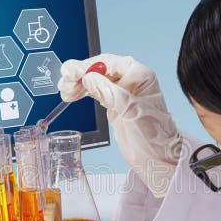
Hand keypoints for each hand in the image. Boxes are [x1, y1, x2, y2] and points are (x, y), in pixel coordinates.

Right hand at [58, 54, 181, 196]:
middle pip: (100, 69)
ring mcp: (121, 91)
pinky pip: (94, 91)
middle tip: (64, 81)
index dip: (89, 66)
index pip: (110, 64)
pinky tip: (71, 94)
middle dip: (80, 74)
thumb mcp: (131, 111)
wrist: (157, 156)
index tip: (73, 72)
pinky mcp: (114, 102)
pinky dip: (82, 91)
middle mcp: (130, 80)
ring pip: (95, 80)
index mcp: (140, 75)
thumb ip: (110, 93)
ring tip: (65, 91)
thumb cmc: (155, 134)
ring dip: (78, 83)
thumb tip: (89, 78)